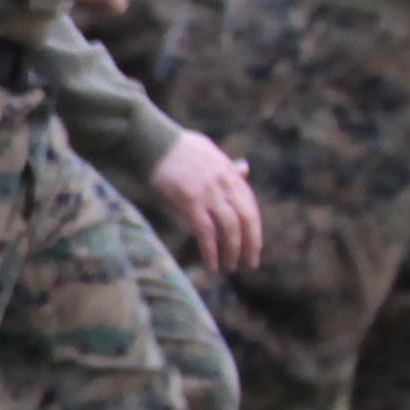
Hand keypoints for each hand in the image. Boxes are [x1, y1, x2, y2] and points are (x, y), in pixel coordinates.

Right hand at [152, 128, 263, 275]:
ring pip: (230, 228)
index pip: (250, 206)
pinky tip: (212, 265)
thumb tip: (245, 168)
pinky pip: (207, 232)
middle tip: (250, 263)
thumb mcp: (211, 152)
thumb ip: (228, 165)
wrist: (155, 142)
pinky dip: (212, 251)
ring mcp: (210, 192)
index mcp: (231, 173)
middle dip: (251, 244)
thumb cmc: (179, 146)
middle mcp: (225, 184)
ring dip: (232, 251)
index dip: (255, 229)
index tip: (254, 246)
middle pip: (246, 219)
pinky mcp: (191, 201)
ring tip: (229, 267)